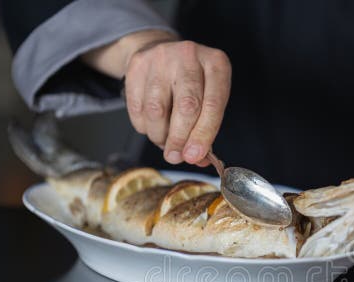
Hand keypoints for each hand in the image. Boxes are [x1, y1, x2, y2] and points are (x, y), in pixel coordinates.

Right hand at [83, 31, 231, 165]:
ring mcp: (161, 57)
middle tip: (176, 157)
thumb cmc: (192, 82)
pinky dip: (145, 127)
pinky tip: (152, 126)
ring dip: (160, 136)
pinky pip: (138, 108)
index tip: (194, 156)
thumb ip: (206, 128)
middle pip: (186, 107)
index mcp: (216, 63)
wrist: (160, 49)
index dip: (203, 134)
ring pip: (157, 110)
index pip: (213, 104)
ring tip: (165, 142)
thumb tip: (197, 159)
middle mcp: (189, 55)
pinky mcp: (137, 65)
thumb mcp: (208, 97)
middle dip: (180, 139)